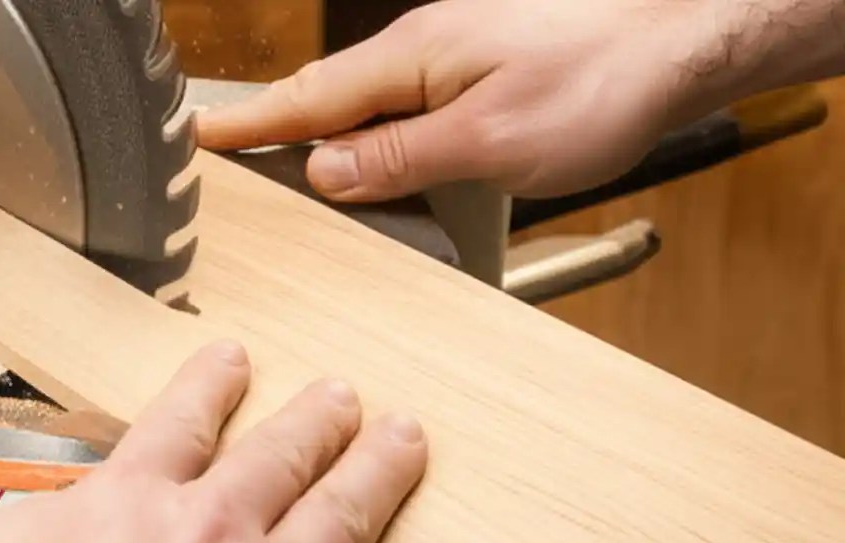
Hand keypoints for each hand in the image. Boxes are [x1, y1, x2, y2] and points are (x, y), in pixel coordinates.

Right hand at [197, 0, 825, 200]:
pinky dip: (371, 130)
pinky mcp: (480, 68)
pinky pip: (402, 103)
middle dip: (268, 124)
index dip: (248, 123)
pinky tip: (370, 153)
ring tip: (278, 163)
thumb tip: (325, 169)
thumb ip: (399, 157)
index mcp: (411, 60)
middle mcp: (422, 49)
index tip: (195, 135)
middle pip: (325, 95)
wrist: (680, 41)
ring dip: (318, 130)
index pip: (306, 98)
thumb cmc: (598, 81)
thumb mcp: (489, 139)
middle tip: (220, 151)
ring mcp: (451, 55)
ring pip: (364, 100)